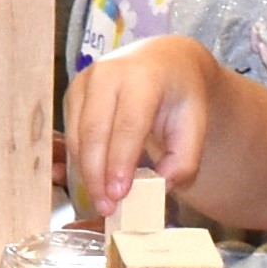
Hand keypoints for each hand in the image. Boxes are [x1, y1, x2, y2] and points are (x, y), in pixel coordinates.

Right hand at [58, 35, 223, 222]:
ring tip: (100, 200)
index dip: (121, 162)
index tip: (120, 195)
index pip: (128, 125)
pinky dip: (80, 159)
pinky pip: (70, 130)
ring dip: (86, 170)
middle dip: (97, 173)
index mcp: (144, 76)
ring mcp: (85, 79)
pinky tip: (94, 180)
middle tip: (106, 207)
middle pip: (95, 130)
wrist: (164, 61)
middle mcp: (108, 73)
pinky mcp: (73, 90)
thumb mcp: (196, 123)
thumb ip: (185, 157)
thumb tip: (161, 186)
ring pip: (77, 133)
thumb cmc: (180, 95)